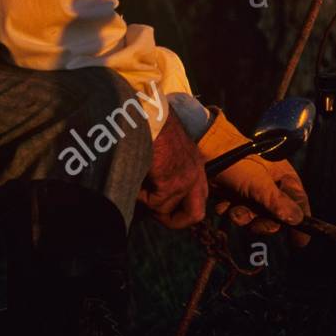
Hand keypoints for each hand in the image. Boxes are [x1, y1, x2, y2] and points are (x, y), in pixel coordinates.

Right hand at [137, 110, 207, 228]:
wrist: (145, 115)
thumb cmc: (150, 127)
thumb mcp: (167, 151)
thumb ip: (169, 173)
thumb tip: (154, 201)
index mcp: (195, 164)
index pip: (199, 199)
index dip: (182, 210)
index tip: (164, 208)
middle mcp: (196, 173)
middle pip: (195, 215)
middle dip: (174, 220)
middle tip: (155, 213)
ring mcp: (185, 180)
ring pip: (165, 209)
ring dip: (147, 201)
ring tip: (138, 179)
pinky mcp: (170, 183)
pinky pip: (153, 203)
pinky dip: (139, 195)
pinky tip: (136, 175)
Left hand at [199, 111, 310, 243]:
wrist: (205, 149)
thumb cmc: (237, 161)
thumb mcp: (259, 183)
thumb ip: (278, 202)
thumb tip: (298, 220)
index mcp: (283, 178)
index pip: (298, 203)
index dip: (300, 223)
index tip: (300, 242)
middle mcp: (269, 185)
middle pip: (275, 216)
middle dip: (263, 223)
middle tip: (255, 226)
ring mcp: (251, 190)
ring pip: (253, 216)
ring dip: (243, 217)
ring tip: (233, 209)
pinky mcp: (233, 193)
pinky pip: (236, 211)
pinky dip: (229, 210)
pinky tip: (222, 203)